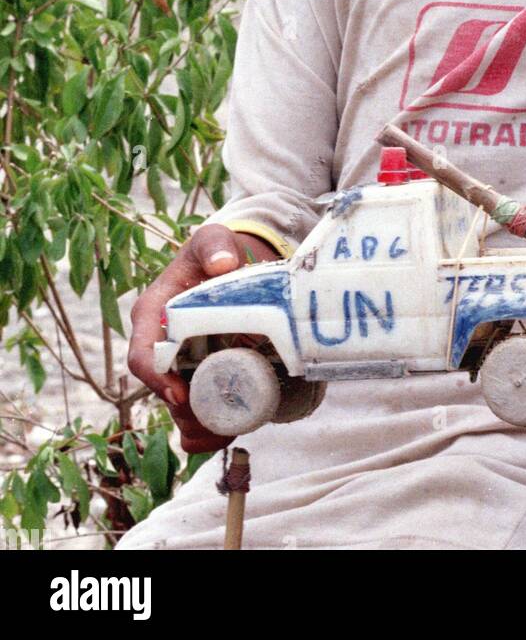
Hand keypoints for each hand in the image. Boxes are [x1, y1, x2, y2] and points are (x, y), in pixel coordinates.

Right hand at [128, 224, 280, 453]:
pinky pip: (195, 416)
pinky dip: (207, 432)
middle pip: (161, 392)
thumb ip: (215, 245)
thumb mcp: (212, 240)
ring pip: (178, 410)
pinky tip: (228, 434)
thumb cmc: (216, 252)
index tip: (180, 395)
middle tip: (216, 419)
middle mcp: (161, 346)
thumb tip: (223, 264)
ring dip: (199, 426)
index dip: (156, 380)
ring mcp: (181, 365)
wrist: (234, 265)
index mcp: (152, 316)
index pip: (142, 356)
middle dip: (185, 412)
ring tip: (227, 429)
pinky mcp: (201, 377)